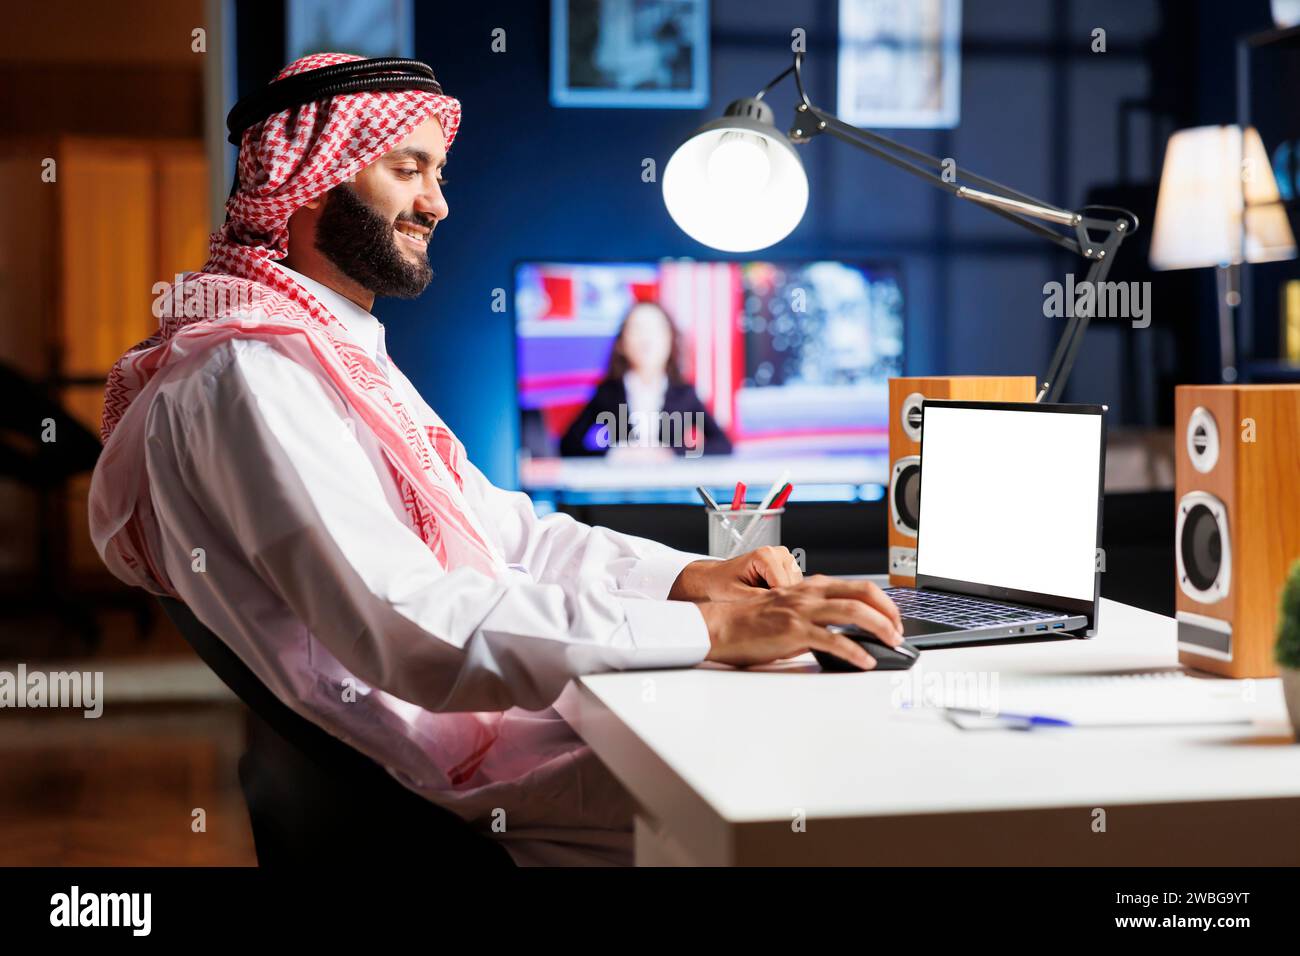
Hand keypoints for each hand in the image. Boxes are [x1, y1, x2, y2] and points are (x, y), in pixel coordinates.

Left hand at [668, 546, 804, 601]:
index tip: (766, 614)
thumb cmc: (720, 584)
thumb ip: (759, 600)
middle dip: (780, 601)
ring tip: (762, 602)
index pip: (784, 585)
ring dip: (783, 599)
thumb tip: (779, 610)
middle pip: (793, 587)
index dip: (776, 603)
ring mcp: (786, 560)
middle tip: (761, 609)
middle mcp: (779, 554)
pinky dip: (784, 597)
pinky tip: (768, 599)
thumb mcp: (736, 595)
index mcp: (765, 555)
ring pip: (797, 589)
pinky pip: (795, 588)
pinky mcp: (788, 568)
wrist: (714, 578)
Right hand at [697, 575, 903, 669]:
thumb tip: (844, 635)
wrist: (722, 626)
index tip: (894, 618)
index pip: (858, 586)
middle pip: (862, 593)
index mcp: (810, 587)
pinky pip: (833, 641)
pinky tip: (864, 661)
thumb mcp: (791, 611)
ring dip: (880, 627)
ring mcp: (802, 611)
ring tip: (891, 642)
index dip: (883, 601)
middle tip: (899, 631)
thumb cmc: (753, 622)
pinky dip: (854, 652)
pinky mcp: (794, 631)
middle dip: (889, 611)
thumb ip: (817, 617)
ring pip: (853, 612)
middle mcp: (809, 594)